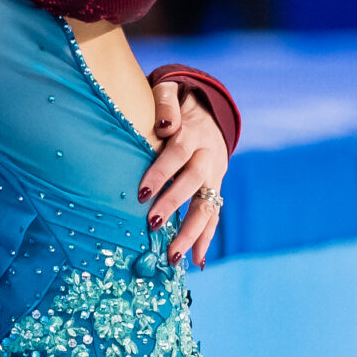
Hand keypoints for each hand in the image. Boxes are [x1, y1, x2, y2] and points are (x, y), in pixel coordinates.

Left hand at [139, 82, 227, 266]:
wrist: (207, 113)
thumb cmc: (175, 107)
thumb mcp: (169, 94)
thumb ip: (165, 105)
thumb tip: (165, 126)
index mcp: (194, 135)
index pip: (177, 154)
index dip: (161, 172)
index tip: (141, 191)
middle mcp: (208, 158)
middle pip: (194, 183)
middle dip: (174, 205)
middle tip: (152, 224)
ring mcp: (215, 177)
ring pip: (208, 206)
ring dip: (192, 233)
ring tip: (175, 256)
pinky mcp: (215, 190)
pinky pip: (214, 216)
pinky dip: (206, 239)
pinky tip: (196, 262)